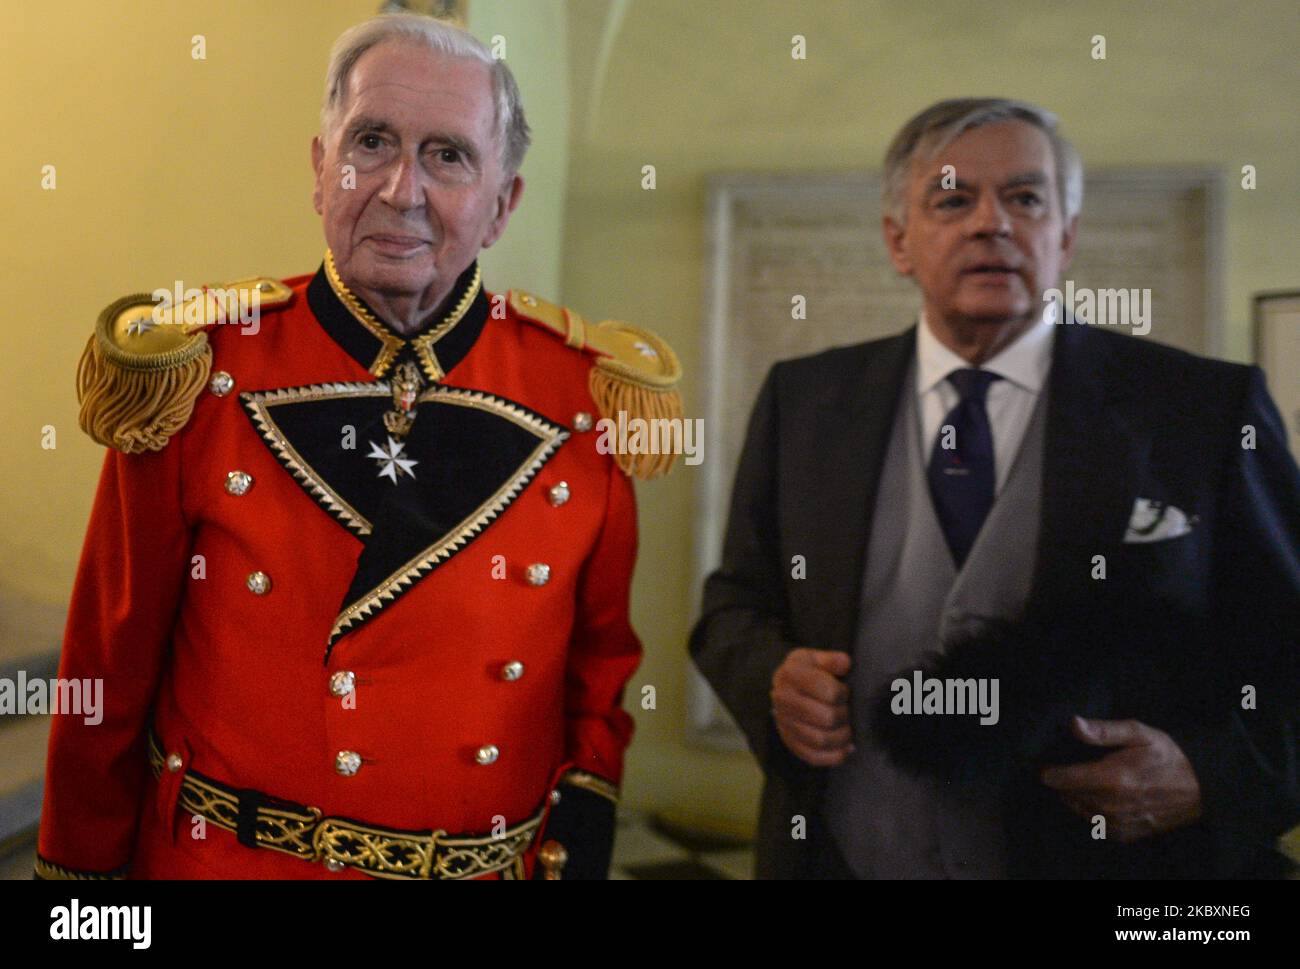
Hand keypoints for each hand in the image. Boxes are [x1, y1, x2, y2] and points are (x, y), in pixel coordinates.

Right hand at [770, 649, 853, 765]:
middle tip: (847, 711)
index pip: (829, 692)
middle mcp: (783, 699)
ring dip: (842, 737)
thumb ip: (832, 660)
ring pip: (821, 740)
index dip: (843, 693)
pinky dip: (834, 756)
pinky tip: (845, 748)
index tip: (844, 691)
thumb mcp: (816, 658)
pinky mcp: (790, 742)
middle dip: (844, 716)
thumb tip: (845, 664)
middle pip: (827, 718)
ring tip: (848, 729)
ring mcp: (784, 723)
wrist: (786, 689)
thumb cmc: (807, 672)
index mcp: (791, 674)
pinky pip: (813, 757)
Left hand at [1040, 716, 1202, 842]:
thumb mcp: (1139, 733)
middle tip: (1062, 770)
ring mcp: (1120, 822)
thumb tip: (1073, 724)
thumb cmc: (1168, 756)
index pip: (1063, 779)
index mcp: (1113, 778)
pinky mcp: (1127, 834)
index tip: (1044, 765)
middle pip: (1068, 796)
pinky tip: (1095, 799)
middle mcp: (1113, 805)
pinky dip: (1089, 812)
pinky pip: (1095, 825)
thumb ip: (1104, 730)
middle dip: (1061, 783)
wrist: (1201, 787)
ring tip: (1075, 782)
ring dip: (1072, 798)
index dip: (1049, 771)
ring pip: (1079, 811)